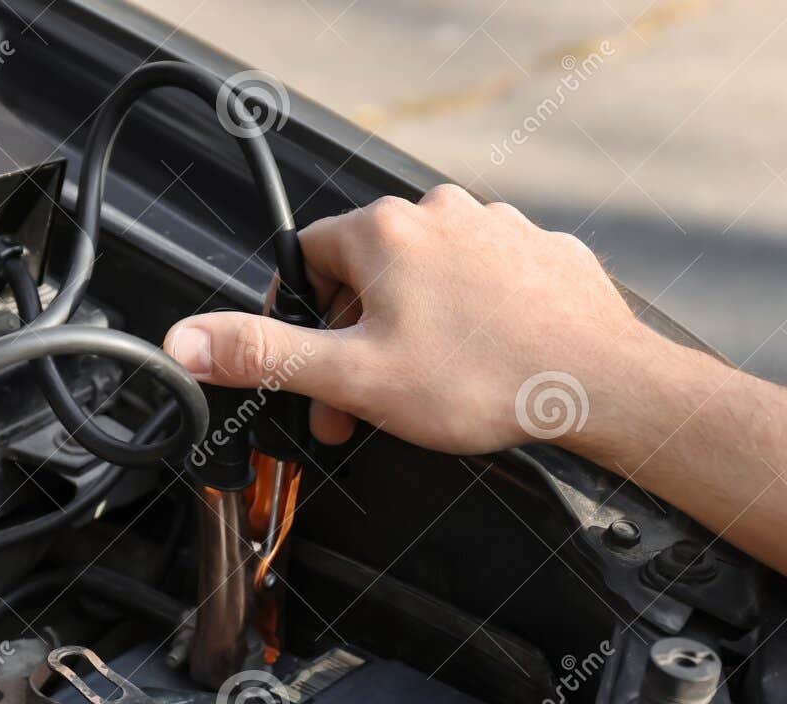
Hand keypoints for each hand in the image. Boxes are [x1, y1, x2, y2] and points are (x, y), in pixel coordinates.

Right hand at [162, 184, 666, 455]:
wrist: (599, 383)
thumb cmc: (485, 379)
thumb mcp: (353, 377)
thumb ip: (265, 355)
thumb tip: (187, 340)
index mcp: (383, 232)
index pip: (307, 260)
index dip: (297, 322)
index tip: (308, 371)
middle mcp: (440, 213)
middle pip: (367, 274)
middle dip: (355, 342)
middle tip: (359, 408)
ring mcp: (496, 227)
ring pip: (427, 281)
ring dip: (411, 333)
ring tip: (426, 392)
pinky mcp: (540, 252)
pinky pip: (483, 285)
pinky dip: (469, 322)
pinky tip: (480, 368)